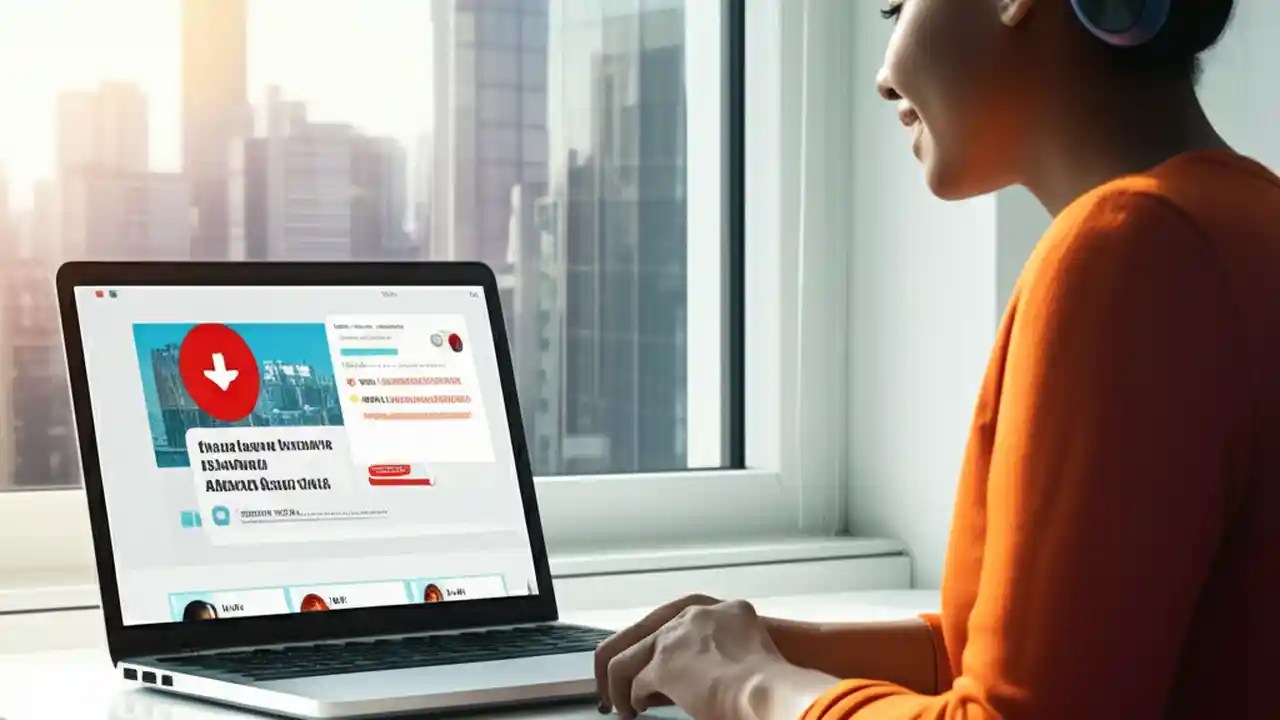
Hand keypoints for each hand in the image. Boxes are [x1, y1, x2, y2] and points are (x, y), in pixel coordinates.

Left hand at [598, 598, 836, 719]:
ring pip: (626, 655)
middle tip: (614, 683)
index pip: (670, 619)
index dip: (654, 645)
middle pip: (639, 629)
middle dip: (621, 659)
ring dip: (620, 684)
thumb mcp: (750, 649)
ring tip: (623, 705)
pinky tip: (638, 711)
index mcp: (719, 609)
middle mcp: (693, 614)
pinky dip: (631, 699)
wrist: (772, 690)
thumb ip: (720, 649)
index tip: (646, 664)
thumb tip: (696, 676)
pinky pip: (634, 681)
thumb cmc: (773, 681)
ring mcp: (675, 637)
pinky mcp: (664, 664)